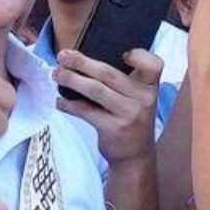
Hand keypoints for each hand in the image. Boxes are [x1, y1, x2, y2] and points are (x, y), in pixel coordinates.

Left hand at [55, 47, 160, 166]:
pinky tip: (60, 101)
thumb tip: (83, 60)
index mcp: (150, 86)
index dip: (139, 55)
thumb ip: (122, 80)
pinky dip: (69, 105)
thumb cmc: (130, 119)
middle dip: (82, 62)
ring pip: (95, 89)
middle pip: (109, 73)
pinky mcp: (114, 128)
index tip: (122, 53)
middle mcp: (143, 98)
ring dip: (72, 80)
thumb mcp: (137, 98)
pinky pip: (86, 111)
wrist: (135, 156)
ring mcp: (129, 114)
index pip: (153, 64)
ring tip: (56, 74)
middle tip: (63, 56)